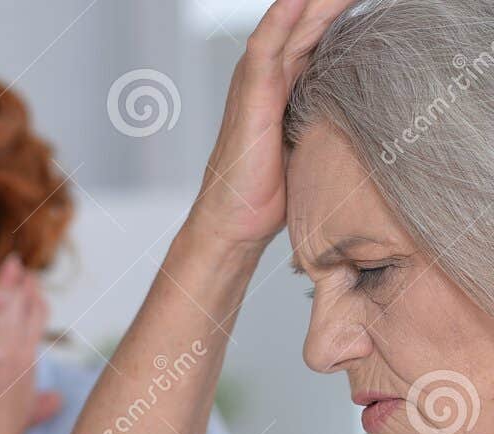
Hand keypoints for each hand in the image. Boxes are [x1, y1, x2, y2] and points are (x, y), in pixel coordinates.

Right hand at [191, 0, 350, 246]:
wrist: (235, 222)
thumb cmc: (271, 188)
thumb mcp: (317, 139)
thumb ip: (338, 111)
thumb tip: (386, 109)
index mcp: (293, 76)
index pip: (328, 25)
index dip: (349, 7)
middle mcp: (275, 70)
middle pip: (314, 15)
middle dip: (338, 0)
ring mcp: (259, 79)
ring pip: (295, 20)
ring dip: (317, 1)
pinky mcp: (250, 96)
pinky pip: (265, 48)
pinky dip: (281, 19)